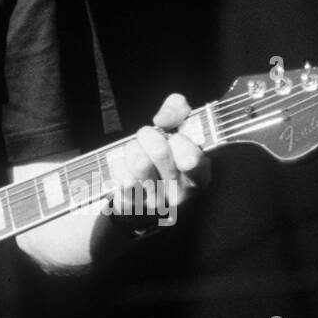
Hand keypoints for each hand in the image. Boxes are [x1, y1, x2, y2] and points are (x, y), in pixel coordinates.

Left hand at [110, 93, 210, 233]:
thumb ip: (178, 110)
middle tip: (147, 137)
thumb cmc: (167, 156)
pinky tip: (125, 166)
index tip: (175, 138)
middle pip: (160, 152)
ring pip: (138, 161)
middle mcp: (180, 195)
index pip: (191, 158)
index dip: (179, 139)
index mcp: (199, 178)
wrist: (147, 195)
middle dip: (148, 135)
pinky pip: (119, 174)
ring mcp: (155, 204)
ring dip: (132, 148)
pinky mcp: (131, 207)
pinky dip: (118, 163)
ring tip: (136, 151)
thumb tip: (162, 119)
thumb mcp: (182, 129)